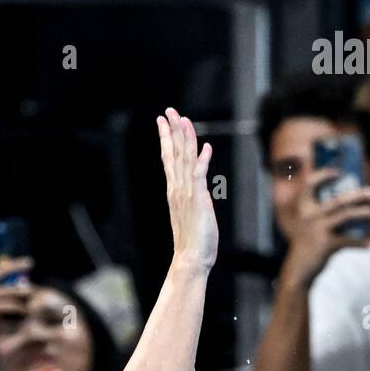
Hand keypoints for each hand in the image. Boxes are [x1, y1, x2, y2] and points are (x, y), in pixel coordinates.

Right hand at [0, 258, 33, 329]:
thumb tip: (3, 286)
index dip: (15, 265)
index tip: (29, 262)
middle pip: (9, 288)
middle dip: (24, 289)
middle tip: (36, 290)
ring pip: (9, 303)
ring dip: (22, 307)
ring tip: (30, 309)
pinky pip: (3, 319)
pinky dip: (11, 322)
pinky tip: (18, 324)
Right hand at [157, 107, 217, 272]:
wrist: (190, 260)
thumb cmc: (192, 242)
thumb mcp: (190, 215)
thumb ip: (191, 198)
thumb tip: (195, 187)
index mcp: (174, 191)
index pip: (169, 159)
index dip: (167, 138)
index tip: (163, 121)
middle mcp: (177, 189)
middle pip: (174, 153)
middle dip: (171, 130)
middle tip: (168, 111)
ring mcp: (187, 194)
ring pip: (184, 159)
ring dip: (184, 138)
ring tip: (182, 119)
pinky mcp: (198, 200)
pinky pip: (199, 176)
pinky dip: (202, 161)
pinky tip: (206, 147)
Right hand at [282, 167, 369, 289]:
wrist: (297, 271)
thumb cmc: (307, 246)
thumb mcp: (309, 226)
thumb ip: (324, 215)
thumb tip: (352, 206)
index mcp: (304, 209)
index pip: (310, 184)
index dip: (323, 175)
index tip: (338, 172)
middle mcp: (309, 216)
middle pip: (339, 200)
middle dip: (358, 195)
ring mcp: (317, 229)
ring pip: (346, 216)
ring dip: (364, 214)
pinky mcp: (325, 244)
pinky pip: (348, 241)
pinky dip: (361, 243)